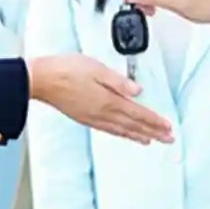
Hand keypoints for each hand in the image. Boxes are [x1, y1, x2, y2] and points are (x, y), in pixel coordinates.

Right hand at [27, 54, 173, 144]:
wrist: (42, 80)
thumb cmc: (66, 69)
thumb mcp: (96, 68)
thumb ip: (119, 81)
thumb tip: (138, 90)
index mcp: (108, 100)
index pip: (138, 113)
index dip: (155, 121)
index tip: (168, 127)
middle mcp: (102, 113)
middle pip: (133, 125)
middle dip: (153, 132)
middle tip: (168, 139)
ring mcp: (93, 118)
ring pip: (122, 130)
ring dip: (138, 135)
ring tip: (151, 140)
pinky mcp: (85, 118)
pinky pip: (109, 130)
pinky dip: (122, 134)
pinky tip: (125, 134)